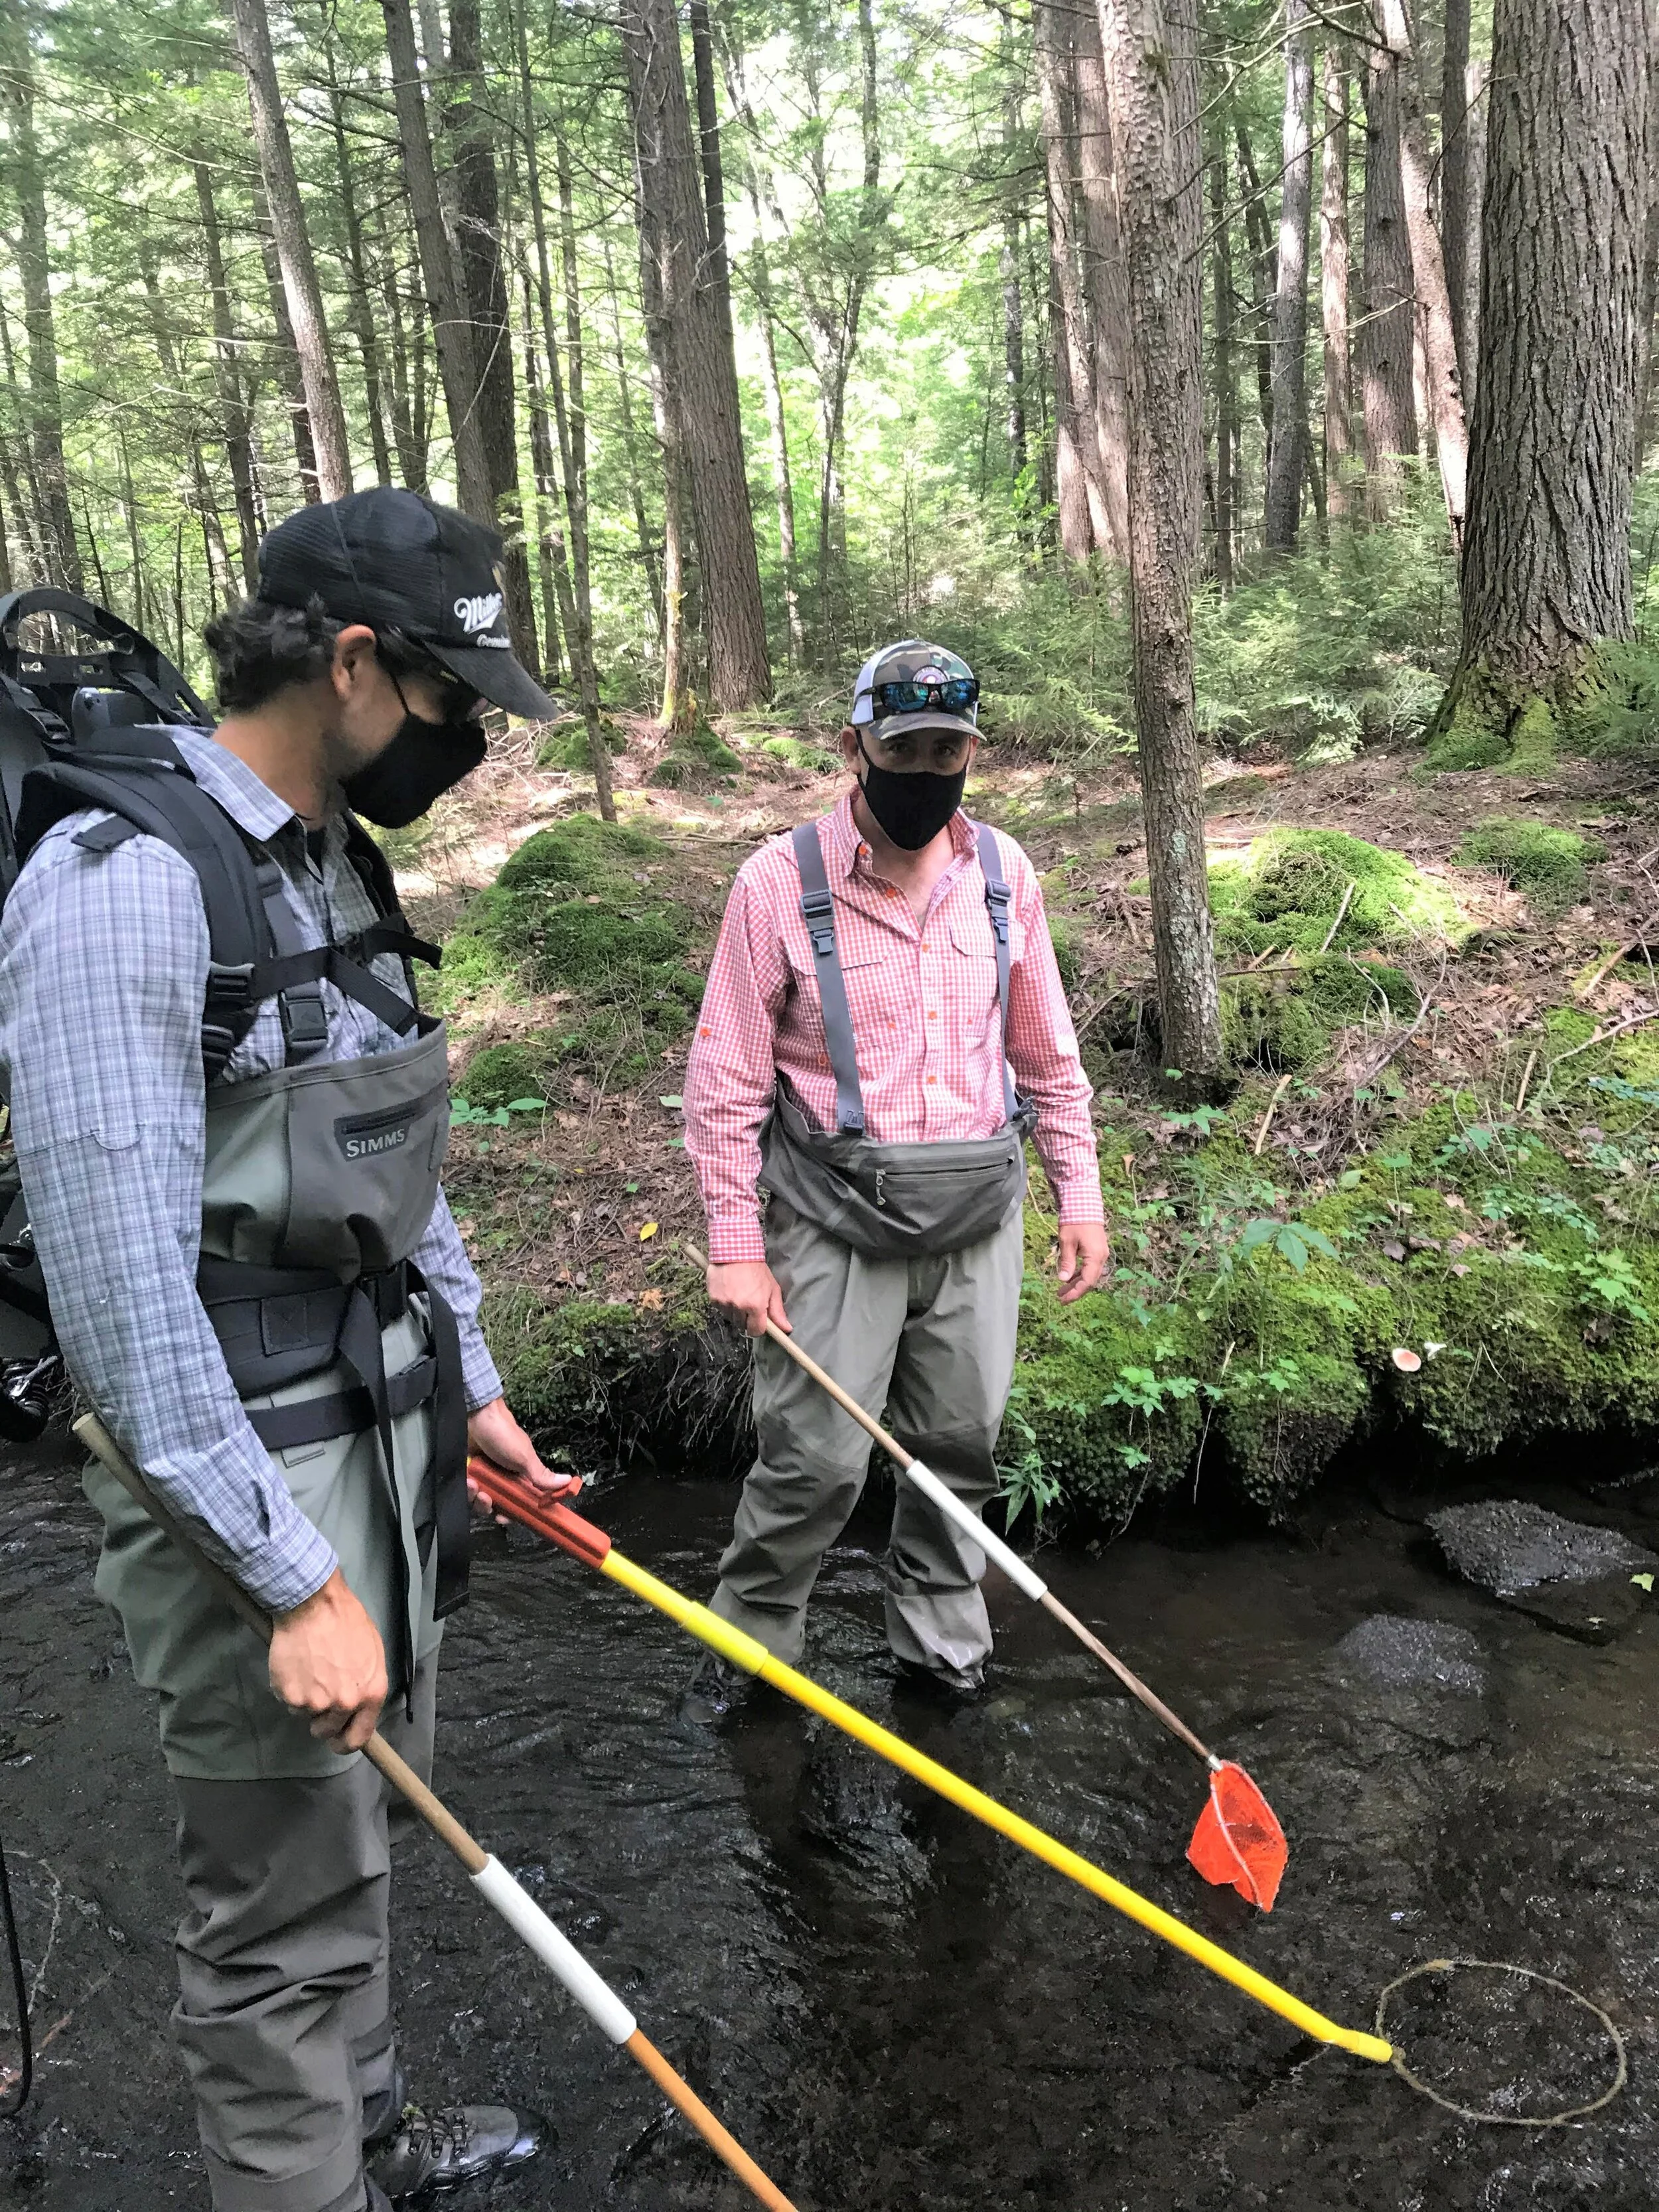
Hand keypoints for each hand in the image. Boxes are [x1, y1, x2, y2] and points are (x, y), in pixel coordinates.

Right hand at [268, 1569, 386, 1750]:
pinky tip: (295, 1666)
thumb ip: (366, 1687)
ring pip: (306, 1715)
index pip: (358, 1739)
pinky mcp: (290, 1696)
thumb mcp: (372, 1654)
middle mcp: (345, 1704)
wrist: (314, 1604)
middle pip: (327, 1731)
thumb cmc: (347, 1622)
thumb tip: (358, 1710)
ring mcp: (315, 1702)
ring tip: (308, 1670)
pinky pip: (289, 1702)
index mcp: (371, 1694)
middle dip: (321, 1720)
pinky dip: (290, 1689)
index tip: (336, 1739)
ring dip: (305, 1700)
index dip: (345, 1742)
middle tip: (318, 1694)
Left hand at [466, 1398, 572, 1516]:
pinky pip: (465, 1491)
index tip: (505, 1517)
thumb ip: (541, 1475)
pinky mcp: (468, 1473)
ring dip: (475, 1498)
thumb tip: (569, 1482)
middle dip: (489, 1507)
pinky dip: (465, 1489)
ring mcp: (483, 1476)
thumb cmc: (503, 1434)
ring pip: (478, 1501)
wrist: (475, 1413)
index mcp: (519, 1478)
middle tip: (486, 1498)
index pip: (519, 1504)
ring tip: (473, 1485)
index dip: (513, 1513)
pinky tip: (467, 1480)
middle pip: (495, 1506)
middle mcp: (501, 1480)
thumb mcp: (524, 1457)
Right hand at [707, 1260, 790, 1336]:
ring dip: (735, 1312)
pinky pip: (720, 1309)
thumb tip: (786, 1328)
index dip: (758, 1327)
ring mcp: (725, 1303)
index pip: (756, 1331)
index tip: (759, 1322)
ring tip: (738, 1295)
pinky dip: (725, 1304)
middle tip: (748, 1303)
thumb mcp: (772, 1288)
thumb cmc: (756, 1269)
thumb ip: (777, 1310)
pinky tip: (729, 1291)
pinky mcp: (714, 1298)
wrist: (735, 1251)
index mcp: (756, 1306)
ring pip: (730, 1318)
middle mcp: (739, 1307)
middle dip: (746, 1318)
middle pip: (742, 1326)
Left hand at [1056, 1221, 1109, 1304]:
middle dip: (1075, 1291)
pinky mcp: (1097, 1250)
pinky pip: (1090, 1267)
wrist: (1084, 1204)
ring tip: (1062, 1291)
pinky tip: (1069, 1278)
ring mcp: (1101, 1254)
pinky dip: (1080, 1274)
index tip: (1063, 1299)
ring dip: (1077, 1283)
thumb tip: (1063, 1280)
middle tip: (1060, 1298)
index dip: (1075, 1293)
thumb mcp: (1067, 1242)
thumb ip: (1067, 1262)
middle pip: (1090, 1281)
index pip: (1087, 1282)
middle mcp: (1101, 1257)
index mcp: (1095, 1257)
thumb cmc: (1074, 1221)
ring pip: (1090, 1275)